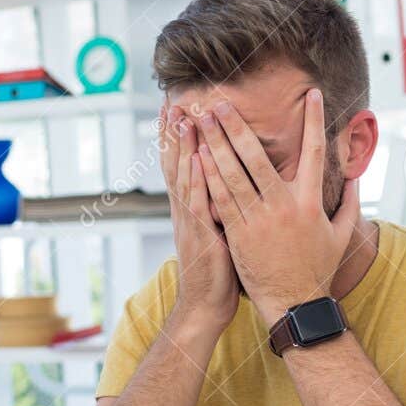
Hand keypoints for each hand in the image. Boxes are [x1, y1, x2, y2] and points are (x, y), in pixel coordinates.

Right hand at [158, 103, 239, 337]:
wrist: (206, 306)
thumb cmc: (219, 271)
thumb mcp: (218, 231)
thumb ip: (220, 205)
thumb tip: (232, 183)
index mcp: (191, 207)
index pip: (181, 164)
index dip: (177, 137)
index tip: (176, 108)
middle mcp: (185, 210)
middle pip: (175, 163)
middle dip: (173, 132)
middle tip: (172, 100)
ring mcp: (190, 222)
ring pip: (183, 177)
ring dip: (181, 147)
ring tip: (182, 116)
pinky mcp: (201, 237)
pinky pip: (197, 204)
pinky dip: (196, 180)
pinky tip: (197, 158)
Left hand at [195, 89, 359, 324]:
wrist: (295, 305)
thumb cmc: (317, 270)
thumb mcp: (342, 236)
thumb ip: (350, 205)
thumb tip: (355, 180)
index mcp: (311, 201)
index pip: (314, 152)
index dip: (315, 121)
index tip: (312, 94)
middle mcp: (284, 206)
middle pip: (257, 156)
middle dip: (237, 126)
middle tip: (222, 102)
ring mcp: (259, 219)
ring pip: (233, 173)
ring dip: (215, 143)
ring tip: (202, 121)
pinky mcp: (238, 233)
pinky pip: (220, 198)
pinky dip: (209, 175)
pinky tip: (197, 155)